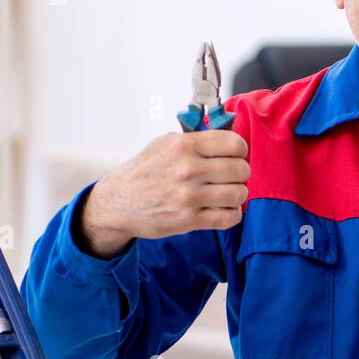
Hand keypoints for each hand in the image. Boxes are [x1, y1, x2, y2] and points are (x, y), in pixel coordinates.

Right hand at [78, 131, 249, 257]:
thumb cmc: (144, 171)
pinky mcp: (188, 220)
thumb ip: (196, 139)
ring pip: (238, 193)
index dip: (240, 149)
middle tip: (232, 176)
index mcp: (184, 146)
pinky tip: (223, 209)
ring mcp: (188, 196)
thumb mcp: (165, 143)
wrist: (117, 202)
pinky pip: (228, 218)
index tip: (236, 154)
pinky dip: (232, 214)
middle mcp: (187, 169)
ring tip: (228, 193)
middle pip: (240, 169)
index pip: (234, 143)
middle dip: (241, 173)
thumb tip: (226, 138)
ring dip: (237, 194)